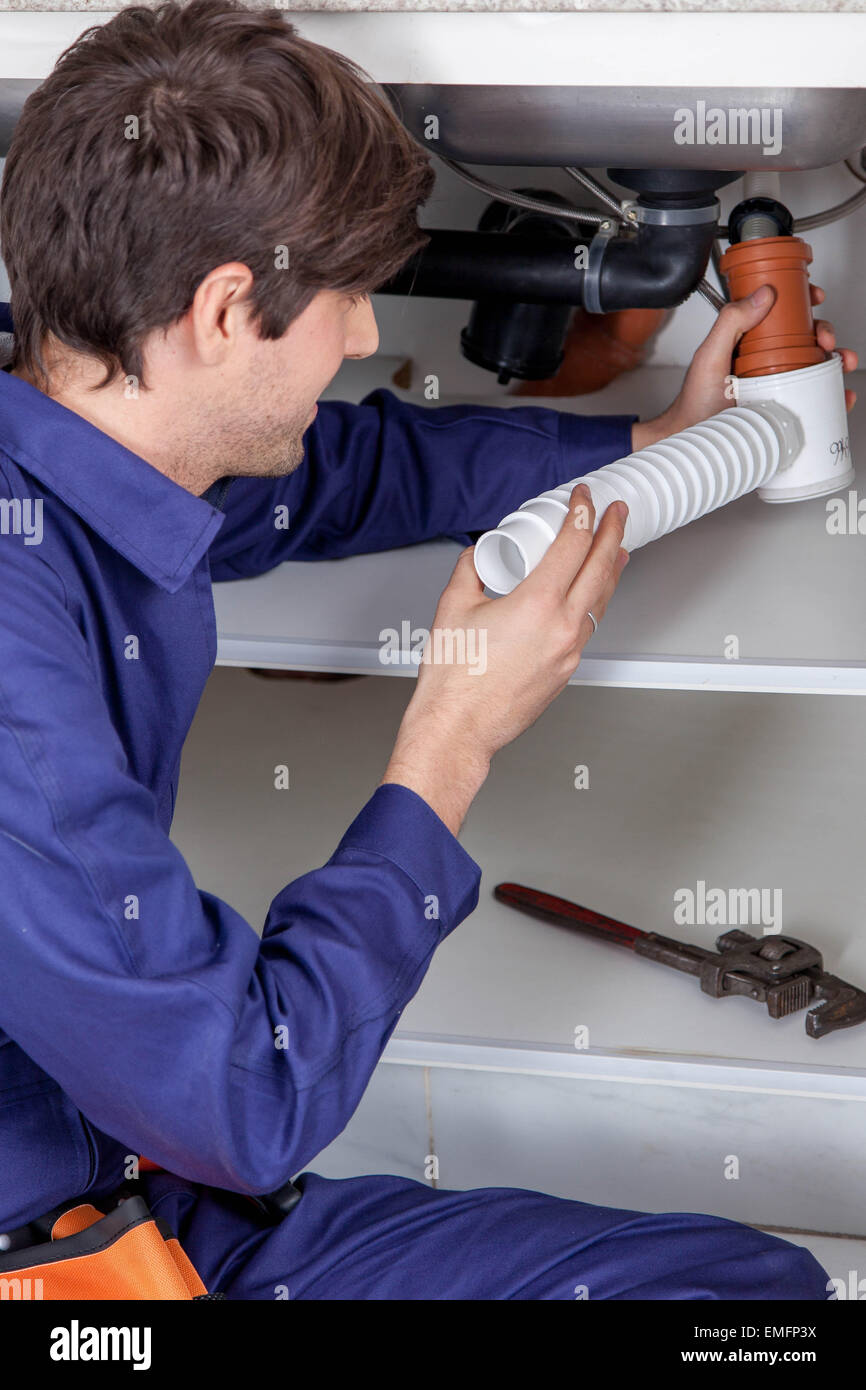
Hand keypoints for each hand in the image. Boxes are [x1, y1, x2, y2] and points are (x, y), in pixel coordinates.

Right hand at [381, 486, 628, 834]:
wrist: (458, 728)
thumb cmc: (454, 679)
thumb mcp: (453, 606)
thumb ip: (469, 570)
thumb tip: (478, 555)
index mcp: (537, 603)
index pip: (573, 544)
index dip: (582, 513)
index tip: (583, 499)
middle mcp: (562, 626)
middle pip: (601, 567)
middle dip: (612, 533)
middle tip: (616, 512)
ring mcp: (569, 651)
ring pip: (602, 599)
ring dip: (611, 568)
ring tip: (617, 549)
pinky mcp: (566, 670)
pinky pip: (589, 625)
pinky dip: (595, 601)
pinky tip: (590, 595)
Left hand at [631, 283, 857, 450]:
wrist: (693, 441)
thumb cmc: (696, 402)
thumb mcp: (710, 355)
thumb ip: (730, 321)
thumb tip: (763, 293)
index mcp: (750, 341)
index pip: (780, 313)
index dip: (802, 301)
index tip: (815, 297)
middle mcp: (766, 360)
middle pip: (805, 337)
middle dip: (826, 333)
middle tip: (826, 341)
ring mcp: (777, 384)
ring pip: (815, 365)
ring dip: (837, 362)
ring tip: (840, 365)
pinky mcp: (784, 409)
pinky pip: (814, 398)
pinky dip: (834, 395)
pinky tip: (840, 397)